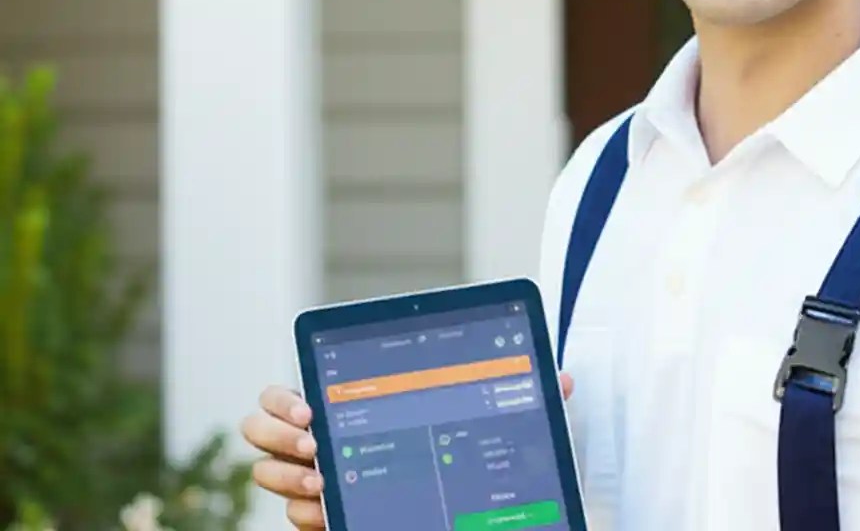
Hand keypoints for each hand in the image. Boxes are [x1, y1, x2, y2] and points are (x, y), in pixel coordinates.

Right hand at [241, 373, 575, 529]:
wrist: (457, 510)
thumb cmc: (461, 459)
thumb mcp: (483, 423)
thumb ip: (516, 397)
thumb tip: (562, 379)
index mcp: (350, 405)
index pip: (288, 392)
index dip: (285, 397)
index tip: (313, 408)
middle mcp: (322, 442)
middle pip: (260, 429)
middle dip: (278, 433)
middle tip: (316, 441)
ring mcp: (317, 482)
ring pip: (267, 474)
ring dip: (289, 476)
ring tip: (327, 480)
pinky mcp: (328, 517)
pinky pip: (295, 518)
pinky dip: (306, 513)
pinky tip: (332, 508)